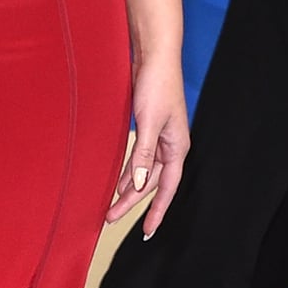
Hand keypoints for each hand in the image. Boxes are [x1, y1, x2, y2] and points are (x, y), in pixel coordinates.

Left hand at [107, 56, 188, 237]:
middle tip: (110, 218)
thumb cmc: (157, 84)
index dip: (156, 211)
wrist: (154, 56)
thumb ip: (143, 154)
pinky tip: (118, 181)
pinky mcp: (149, 127)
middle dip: (132, 202)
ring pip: (143, 172)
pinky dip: (128, 171)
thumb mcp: (149, 122)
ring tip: (110, 206)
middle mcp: (170, 146)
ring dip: (128, 189)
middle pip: (152, 183)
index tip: (146, 231)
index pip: (167, 188)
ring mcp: (160, 137)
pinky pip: (138, 158)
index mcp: (177, 147)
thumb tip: (138, 185)